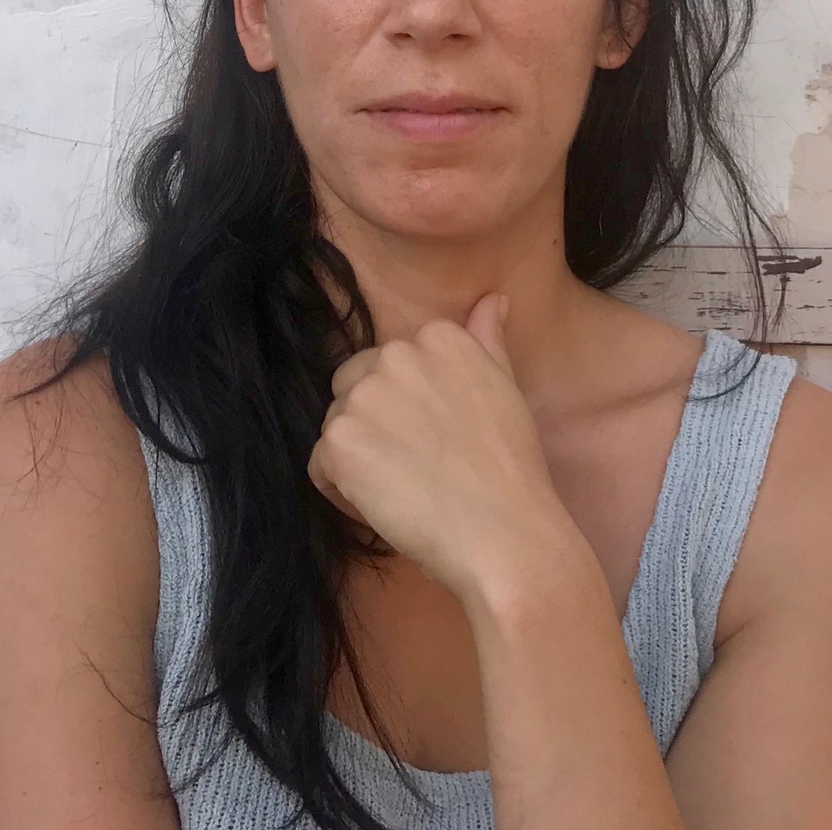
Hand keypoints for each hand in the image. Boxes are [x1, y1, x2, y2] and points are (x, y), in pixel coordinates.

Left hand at [307, 294, 572, 604]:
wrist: (504, 533)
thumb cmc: (512, 470)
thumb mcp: (506, 389)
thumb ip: (486, 339)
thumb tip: (492, 299)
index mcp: (437, 337)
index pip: (390, 365)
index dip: (406, 409)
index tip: (437, 440)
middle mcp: (395, 355)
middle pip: (354, 388)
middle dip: (374, 426)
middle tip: (416, 468)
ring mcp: (363, 397)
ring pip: (337, 427)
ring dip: (359, 460)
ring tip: (405, 491)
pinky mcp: (338, 441)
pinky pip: (320, 466)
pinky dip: (343, 492)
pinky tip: (385, 509)